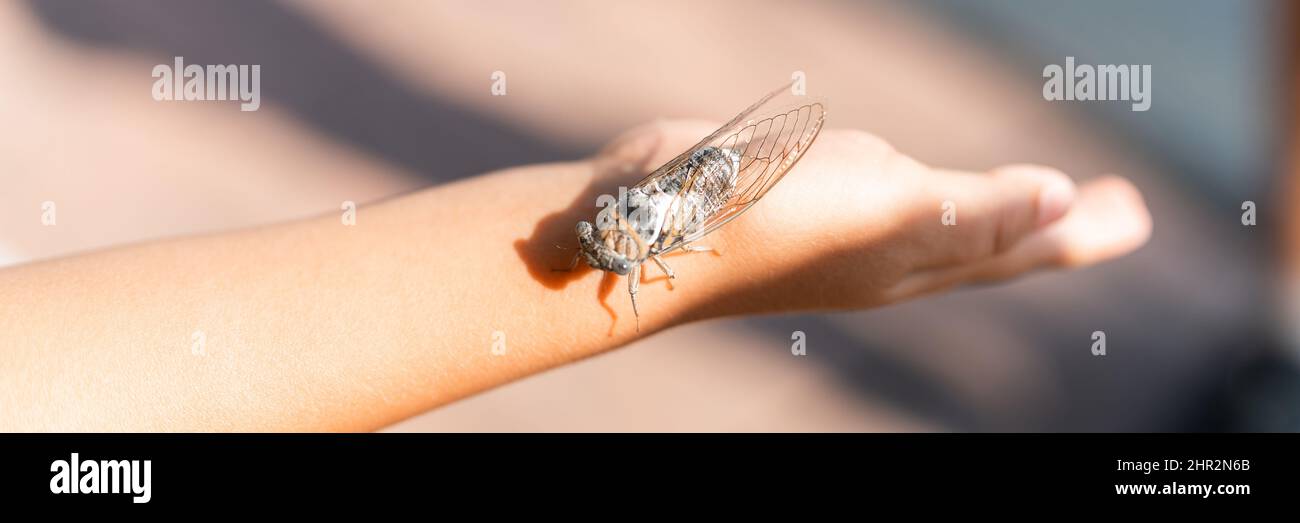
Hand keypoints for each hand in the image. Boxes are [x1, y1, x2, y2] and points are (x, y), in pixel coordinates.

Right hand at [585, 120, 1151, 319]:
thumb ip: (978, 210)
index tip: (1135, 212)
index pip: (1019, 247)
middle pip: (995, 241)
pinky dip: (935, 189)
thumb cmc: (777, 219)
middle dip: (1059, 226)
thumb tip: (1064, 202)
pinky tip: (927, 183)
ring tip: (1043, 195)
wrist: (656, 225)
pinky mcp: (810, 191)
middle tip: (1119, 207)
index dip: (1078, 232)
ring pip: (947, 220)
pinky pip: (895, 193)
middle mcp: (889, 250)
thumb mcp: (890, 211)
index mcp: (917, 259)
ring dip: (1004, 208)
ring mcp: (846, 223)